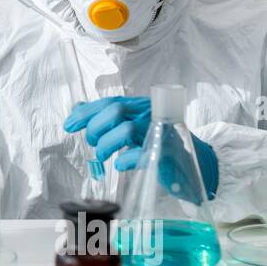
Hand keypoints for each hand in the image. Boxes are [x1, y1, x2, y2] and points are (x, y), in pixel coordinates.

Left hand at [63, 95, 218, 199]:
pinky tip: (121, 163)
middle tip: (93, 143)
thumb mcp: (134, 124)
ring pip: (125, 130)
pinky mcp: (165, 154)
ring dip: (106, 144)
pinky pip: (139, 154)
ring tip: (103, 156)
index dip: (86, 113)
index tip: (69, 125)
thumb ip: (108, 117)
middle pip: (115, 111)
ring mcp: (159, 133)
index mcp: (141, 106)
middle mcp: (150, 115)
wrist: (197, 161)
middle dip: (95, 128)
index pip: (109, 102)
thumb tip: (79, 109)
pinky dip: (124, 159)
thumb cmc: (160, 142)